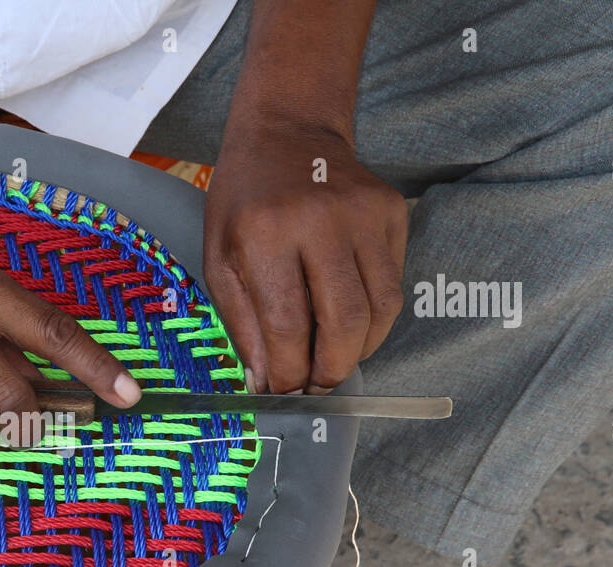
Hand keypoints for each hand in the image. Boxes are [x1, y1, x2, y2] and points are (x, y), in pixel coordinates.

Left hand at [204, 115, 407, 393]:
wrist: (288, 131)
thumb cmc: (244, 200)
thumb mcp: (219, 258)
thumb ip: (242, 323)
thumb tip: (266, 381)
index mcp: (265, 233)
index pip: (287, 325)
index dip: (289, 371)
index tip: (284, 391)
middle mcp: (320, 221)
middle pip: (344, 323)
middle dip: (331, 369)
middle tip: (317, 385)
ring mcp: (364, 215)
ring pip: (381, 310)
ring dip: (359, 350)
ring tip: (333, 359)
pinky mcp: (393, 212)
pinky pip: (393, 284)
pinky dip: (374, 317)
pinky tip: (349, 320)